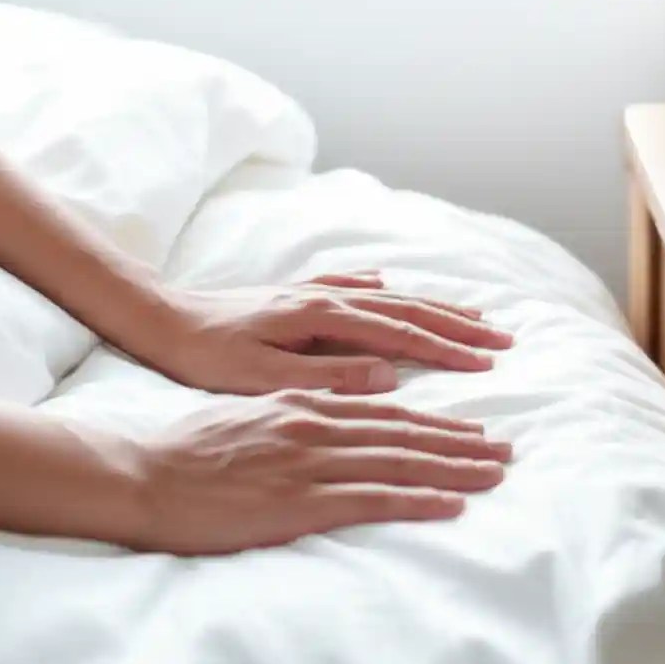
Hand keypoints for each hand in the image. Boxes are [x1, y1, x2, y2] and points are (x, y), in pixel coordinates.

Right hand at [112, 390, 510, 554]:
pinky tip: (451, 503)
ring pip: (400, 460)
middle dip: (461, 442)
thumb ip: (303, 404)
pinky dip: (417, 499)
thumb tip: (345, 406)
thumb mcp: (253, 410)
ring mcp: (312, 461)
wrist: (147, 475)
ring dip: (454, 467)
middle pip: (406, 431)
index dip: (436, 421)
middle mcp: (318, 424)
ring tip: (494, 473)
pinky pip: (374, 498)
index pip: (387, 410)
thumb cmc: (193, 449)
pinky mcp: (301, 499)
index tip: (472, 431)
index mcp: (306, 403)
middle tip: (505, 451)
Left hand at [155, 271, 513, 393]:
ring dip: (432, 307)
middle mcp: (326, 297)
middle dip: (458, 326)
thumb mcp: (263, 376)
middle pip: (407, 309)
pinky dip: (382, 290)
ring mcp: (312, 291)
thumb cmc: (206, 356)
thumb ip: (328, 375)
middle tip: (503, 339)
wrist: (160, 318)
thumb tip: (388, 375)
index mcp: (323, 318)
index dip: (447, 350)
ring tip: (471, 316)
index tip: (488, 364)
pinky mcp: (296, 294)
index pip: (400, 336)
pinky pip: (354, 287)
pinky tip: (392, 286)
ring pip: (388, 297)